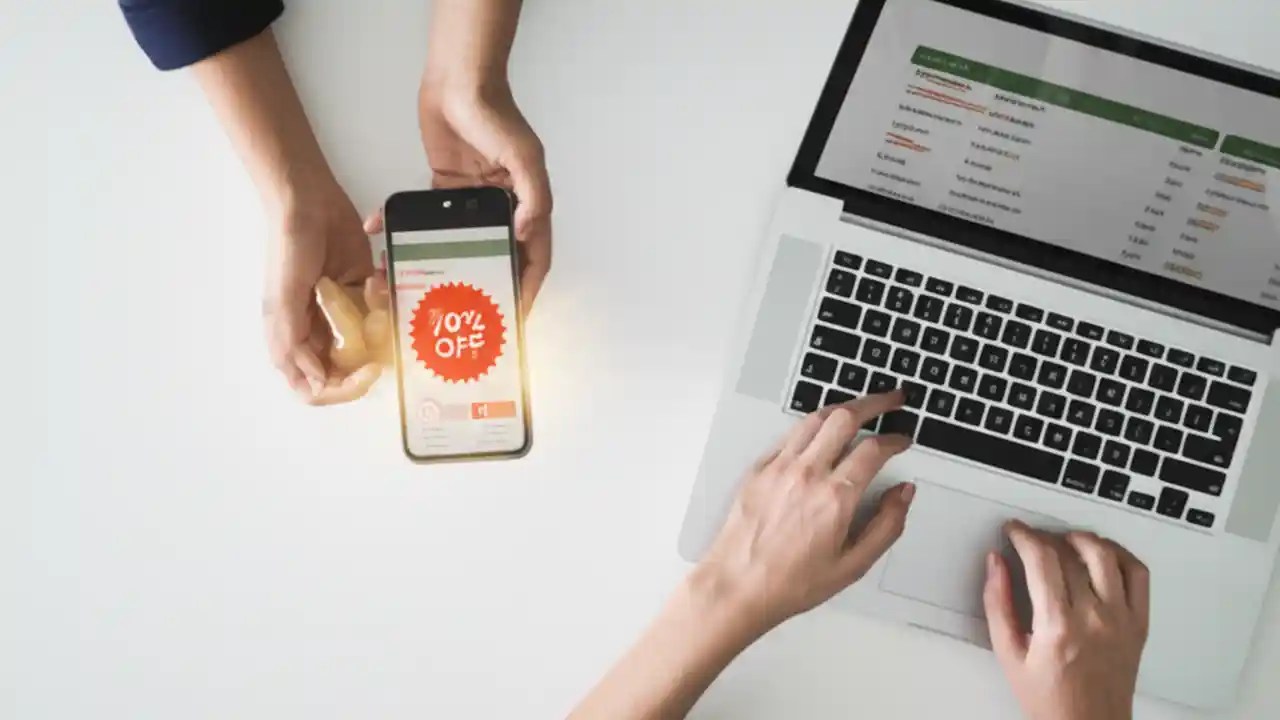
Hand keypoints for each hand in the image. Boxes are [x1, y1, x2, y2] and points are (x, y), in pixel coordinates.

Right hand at [263, 182, 378, 404]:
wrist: (310, 203)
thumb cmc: (290, 248)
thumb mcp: (284, 297)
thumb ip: (295, 341)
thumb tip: (318, 381)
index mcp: (292, 338)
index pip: (314, 386)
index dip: (339, 390)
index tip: (363, 373)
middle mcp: (317, 331)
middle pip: (345, 370)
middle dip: (366, 362)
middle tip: (378, 346)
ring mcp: (341, 313)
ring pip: (367, 344)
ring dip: (377, 329)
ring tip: (371, 299)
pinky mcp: (361, 293)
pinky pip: (379, 314)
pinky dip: (383, 303)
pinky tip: (374, 281)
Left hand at [419, 78, 550, 311]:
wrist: (459, 80)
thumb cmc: (496, 115)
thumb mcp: (524, 156)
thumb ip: (533, 196)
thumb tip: (525, 234)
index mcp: (528, 203)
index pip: (534, 256)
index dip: (527, 288)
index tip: (514, 316)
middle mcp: (503, 206)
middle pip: (497, 256)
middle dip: (482, 284)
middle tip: (463, 312)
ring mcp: (472, 198)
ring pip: (460, 242)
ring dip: (442, 263)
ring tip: (417, 286)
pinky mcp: (444, 187)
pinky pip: (428, 217)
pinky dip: (407, 227)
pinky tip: (384, 237)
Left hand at [695, 391, 916, 633]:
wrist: (736, 587)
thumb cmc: (790, 583)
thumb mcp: (853, 565)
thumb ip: (886, 525)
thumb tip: (903, 494)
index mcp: (835, 497)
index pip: (874, 449)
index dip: (895, 439)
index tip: (903, 439)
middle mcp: (807, 474)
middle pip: (845, 417)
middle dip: (875, 402)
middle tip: (892, 399)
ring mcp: (779, 468)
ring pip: (815, 418)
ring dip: (842, 407)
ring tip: (859, 407)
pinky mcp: (759, 470)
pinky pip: (789, 436)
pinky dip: (811, 427)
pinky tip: (819, 432)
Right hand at [984, 522, 1149, 719]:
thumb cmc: (1050, 700)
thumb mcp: (1008, 655)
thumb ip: (998, 604)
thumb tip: (995, 564)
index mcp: (1058, 626)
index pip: (1042, 559)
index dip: (1024, 535)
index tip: (1014, 531)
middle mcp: (1094, 618)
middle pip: (1070, 554)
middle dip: (1045, 537)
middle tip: (1032, 539)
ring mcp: (1122, 619)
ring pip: (1107, 555)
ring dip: (1082, 538)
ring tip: (1065, 540)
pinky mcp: (1139, 623)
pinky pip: (1138, 574)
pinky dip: (1121, 554)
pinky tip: (1103, 554)